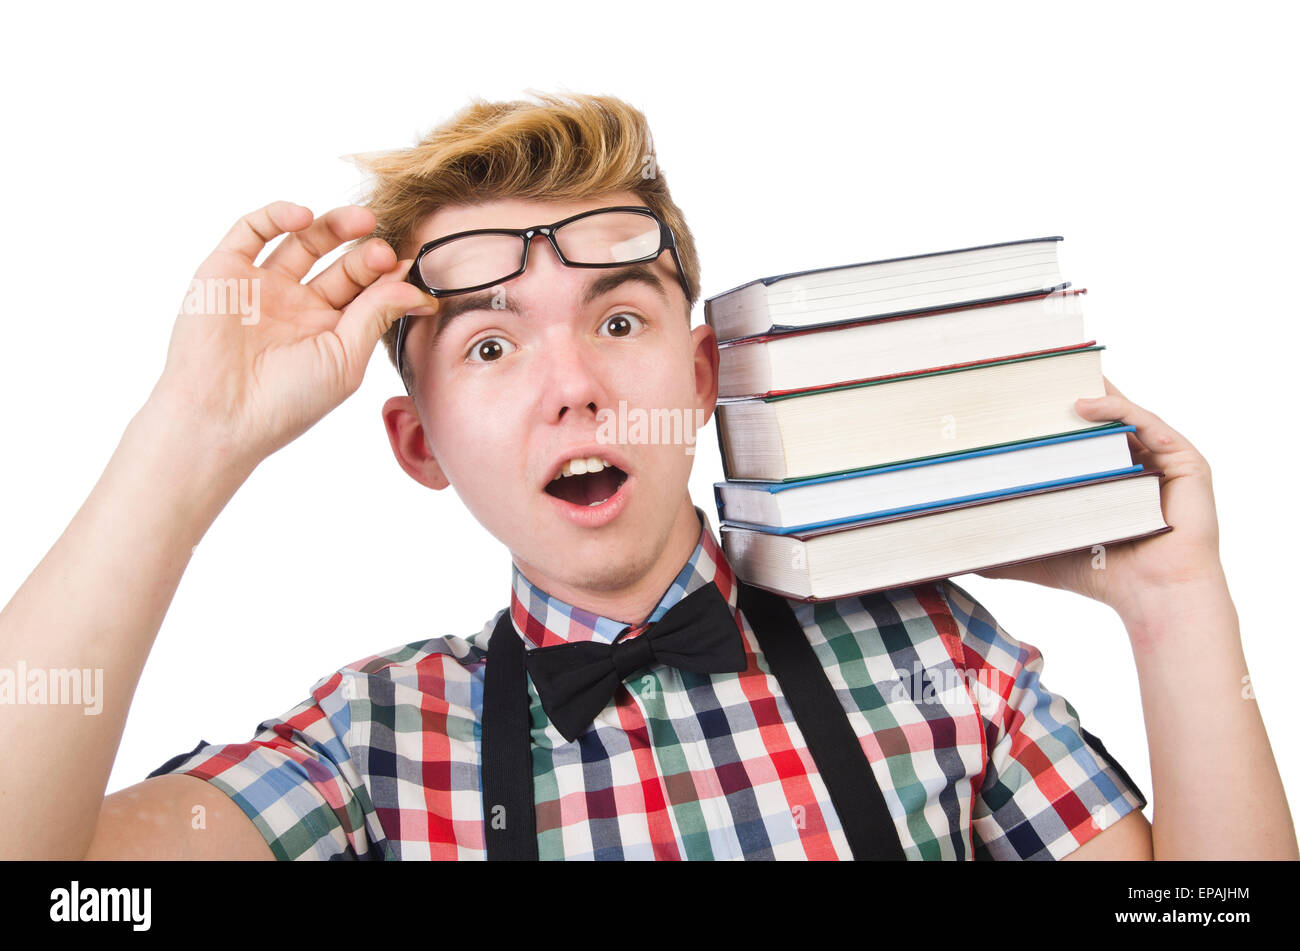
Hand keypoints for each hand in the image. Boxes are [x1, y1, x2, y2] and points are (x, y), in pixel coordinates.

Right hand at [149, 200, 437, 469]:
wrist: (219, 415)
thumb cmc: (287, 401)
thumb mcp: (344, 359)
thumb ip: (376, 316)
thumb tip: (417, 289)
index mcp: (329, 330)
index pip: (366, 290)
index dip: (386, 275)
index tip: (405, 266)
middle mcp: (297, 305)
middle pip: (340, 263)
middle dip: (364, 253)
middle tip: (382, 249)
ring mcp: (262, 286)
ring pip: (302, 240)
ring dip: (333, 225)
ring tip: (362, 221)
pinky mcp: (225, 271)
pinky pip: (252, 230)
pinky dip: (277, 214)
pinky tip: (303, 216)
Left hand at [973, 376, 1222, 614]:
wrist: (1154, 598)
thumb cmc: (1104, 575)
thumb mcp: (1043, 553)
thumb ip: (1007, 548)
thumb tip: (958, 552)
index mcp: (1106, 475)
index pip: (1075, 434)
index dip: (1049, 413)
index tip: (1015, 393)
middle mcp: (1136, 459)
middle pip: (1098, 416)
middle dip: (1064, 391)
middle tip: (1029, 371)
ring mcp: (1162, 458)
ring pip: (1121, 413)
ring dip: (1086, 390)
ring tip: (1048, 376)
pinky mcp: (1184, 460)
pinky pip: (1147, 422)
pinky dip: (1116, 409)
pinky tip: (1082, 404)